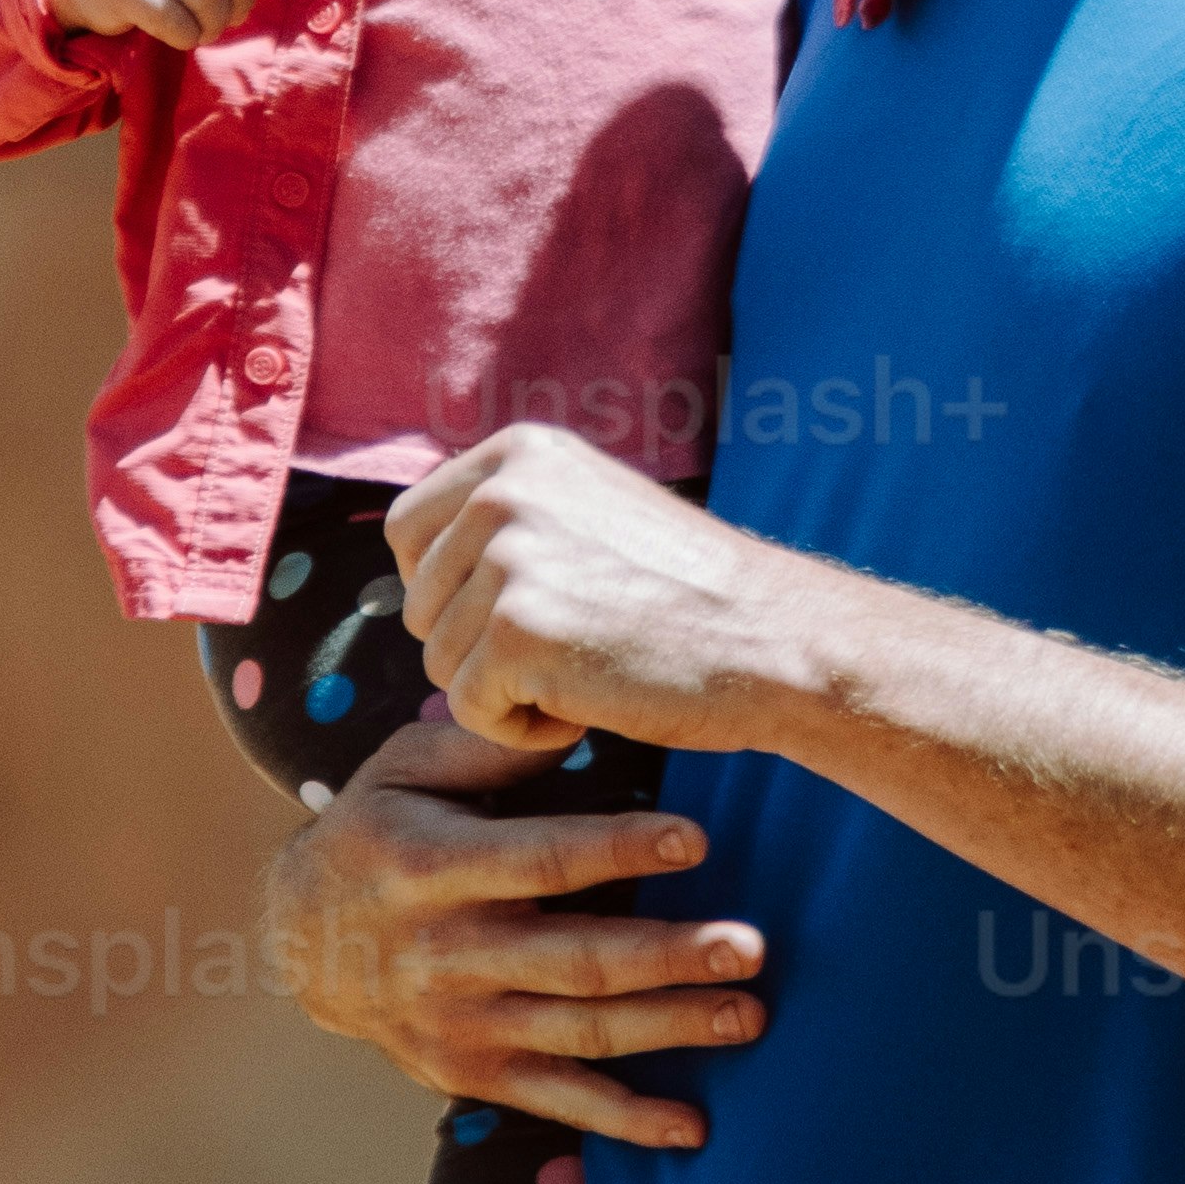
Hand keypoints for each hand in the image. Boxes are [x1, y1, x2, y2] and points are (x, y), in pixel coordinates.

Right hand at [259, 712, 769, 1147]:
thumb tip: (582, 714)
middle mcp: (446, 954)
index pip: (539, 860)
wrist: (298, 939)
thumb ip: (488, 749)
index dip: (618, 850)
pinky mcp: (470, 1072)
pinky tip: (691, 1128)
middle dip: (668, 956)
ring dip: (669, 1027)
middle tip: (749, 947)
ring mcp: (460, 1023)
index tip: (697, 839)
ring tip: (747, 1013)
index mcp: (428, 868)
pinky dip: (625, 1121)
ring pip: (580, 1031)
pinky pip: (557, 1100)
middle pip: (575, 959)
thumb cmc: (374, 831)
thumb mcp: (403, 768)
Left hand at [390, 425, 806, 761]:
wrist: (775, 638)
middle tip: (573, 650)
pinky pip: (469, 711)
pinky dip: (522, 730)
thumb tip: (413, 550)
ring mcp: (508, 561)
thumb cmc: (691, 592)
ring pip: (441, 662)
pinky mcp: (516, 634)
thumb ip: (513, 515)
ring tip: (590, 671)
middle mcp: (503, 492)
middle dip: (480, 647)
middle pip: (421, 604)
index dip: (446, 590)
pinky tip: (589, 705)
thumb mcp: (594, 507)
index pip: (409, 529)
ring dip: (506, 689)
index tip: (512, 615)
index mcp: (519, 452)